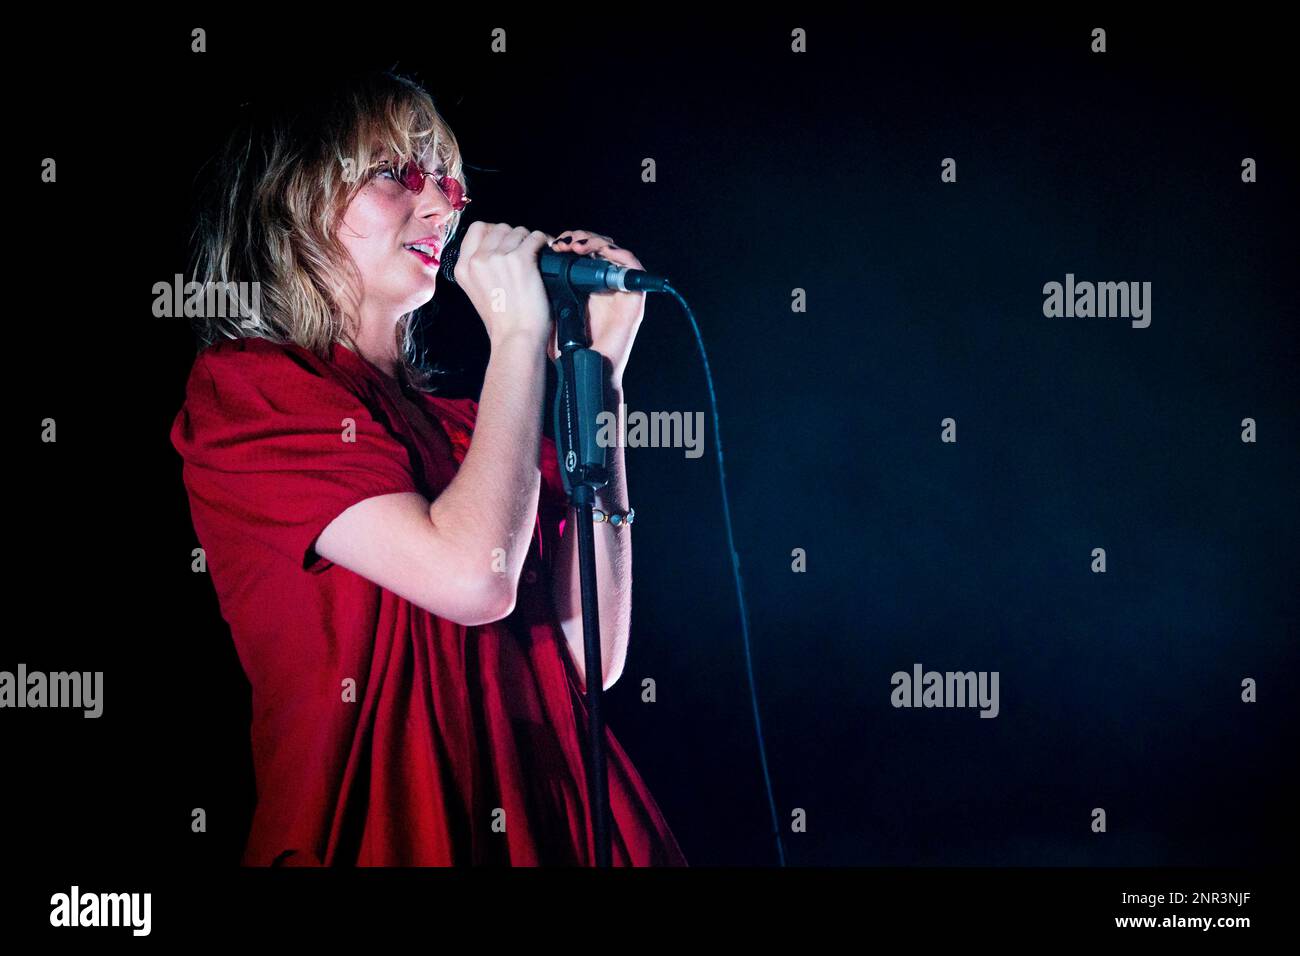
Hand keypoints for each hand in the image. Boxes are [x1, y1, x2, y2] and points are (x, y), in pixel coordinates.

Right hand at [454, 221, 554, 350]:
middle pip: (499, 228)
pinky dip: (544, 241)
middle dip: (514, 236)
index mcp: (463, 268)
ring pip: (518, 231)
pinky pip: (535, 237)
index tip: (506, 241)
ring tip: (537, 253)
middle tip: (525, 249)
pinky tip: (546, 250)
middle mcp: (478, 260)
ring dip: (530, 240)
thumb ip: (480, 268)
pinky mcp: (520, 260)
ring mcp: (498, 258)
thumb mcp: (477, 292)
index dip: (494, 231)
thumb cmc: (503, 321)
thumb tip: (496, 247)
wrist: (515, 337)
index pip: (477, 229)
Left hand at [549, 230, 645, 383]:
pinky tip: (598, 252)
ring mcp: (619, 290)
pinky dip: (618, 254)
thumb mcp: (544, 311)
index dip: (569, 242)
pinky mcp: (634, 298)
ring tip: (577, 245)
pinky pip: (632, 267)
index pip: (581, 252)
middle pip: (598, 247)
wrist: (582, 369)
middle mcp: (603, 285)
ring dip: (596, 242)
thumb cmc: (563, 347)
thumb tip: (515, 261)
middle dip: (581, 238)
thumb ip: (537, 289)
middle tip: (563, 242)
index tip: (552, 244)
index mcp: (583, 286)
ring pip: (614, 252)